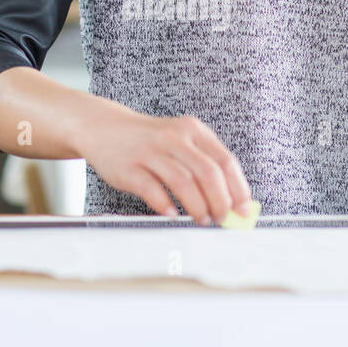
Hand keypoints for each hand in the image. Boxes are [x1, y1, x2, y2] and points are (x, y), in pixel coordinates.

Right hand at [81, 104, 253, 225]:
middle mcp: (173, 137)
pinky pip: (151, 188)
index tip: (243, 210)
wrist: (104, 127)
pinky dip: (165, 205)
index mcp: (193, 130)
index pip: (225, 160)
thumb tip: (231, 201)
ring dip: (197, 206)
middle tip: (221, 218)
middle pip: (207, 172)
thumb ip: (204, 164)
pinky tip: (172, 214)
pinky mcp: (128, 167)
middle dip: (220, 202)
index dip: (238, 188)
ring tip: (201, 219)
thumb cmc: (150, 141)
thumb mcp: (181, 140)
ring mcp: (149, 151)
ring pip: (183, 181)